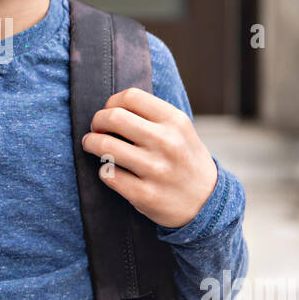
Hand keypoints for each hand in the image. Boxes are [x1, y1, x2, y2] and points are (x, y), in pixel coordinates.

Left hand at [80, 87, 217, 229]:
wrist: (207, 202)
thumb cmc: (185, 160)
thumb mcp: (181, 131)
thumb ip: (152, 116)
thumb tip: (111, 107)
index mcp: (175, 121)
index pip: (131, 96)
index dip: (112, 102)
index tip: (109, 111)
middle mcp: (166, 142)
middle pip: (113, 117)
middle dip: (97, 121)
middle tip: (96, 129)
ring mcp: (155, 169)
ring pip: (104, 145)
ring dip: (91, 143)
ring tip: (92, 145)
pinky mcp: (144, 194)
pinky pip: (107, 174)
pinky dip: (104, 170)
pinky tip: (111, 171)